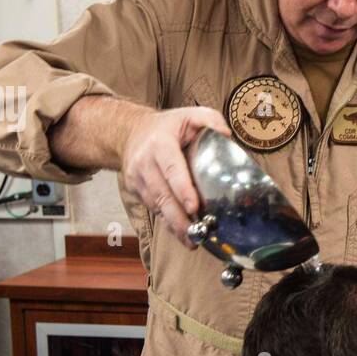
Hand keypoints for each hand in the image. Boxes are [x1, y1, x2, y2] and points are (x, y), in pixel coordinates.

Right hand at [120, 106, 231, 247]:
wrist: (129, 131)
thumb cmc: (167, 126)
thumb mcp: (189, 114)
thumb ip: (210, 120)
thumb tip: (227, 137)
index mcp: (160, 143)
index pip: (171, 169)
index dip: (182, 190)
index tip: (194, 208)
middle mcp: (144, 162)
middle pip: (162, 195)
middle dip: (179, 218)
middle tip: (197, 234)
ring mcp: (137, 178)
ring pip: (157, 206)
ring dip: (175, 225)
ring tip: (193, 240)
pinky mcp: (135, 190)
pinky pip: (153, 208)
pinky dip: (167, 222)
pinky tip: (182, 234)